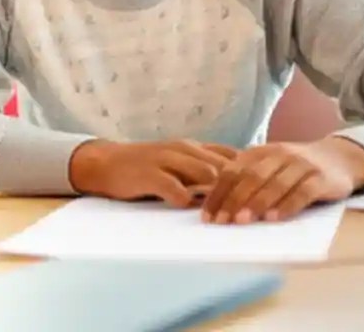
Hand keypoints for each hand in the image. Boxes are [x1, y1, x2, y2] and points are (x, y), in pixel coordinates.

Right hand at [70, 139, 237, 207]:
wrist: (104, 163)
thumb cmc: (145, 167)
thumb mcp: (177, 161)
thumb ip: (203, 168)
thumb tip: (239, 184)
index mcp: (193, 146)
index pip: (233, 155)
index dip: (249, 175)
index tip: (259, 194)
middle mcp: (183, 148)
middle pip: (225, 165)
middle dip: (240, 189)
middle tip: (248, 212)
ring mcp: (166, 159)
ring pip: (207, 174)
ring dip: (218, 197)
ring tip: (222, 215)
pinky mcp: (149, 174)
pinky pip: (176, 189)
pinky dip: (186, 201)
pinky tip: (187, 208)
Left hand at [202, 138, 363, 223]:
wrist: (340, 158)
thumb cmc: (295, 169)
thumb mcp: (270, 167)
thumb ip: (247, 179)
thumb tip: (215, 205)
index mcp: (260, 152)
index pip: (233, 171)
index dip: (218, 193)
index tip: (207, 216)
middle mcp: (279, 154)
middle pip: (251, 177)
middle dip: (233, 200)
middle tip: (222, 221)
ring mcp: (301, 165)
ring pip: (274, 183)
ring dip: (256, 203)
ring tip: (242, 221)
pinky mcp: (322, 178)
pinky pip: (302, 192)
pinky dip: (287, 206)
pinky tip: (275, 219)